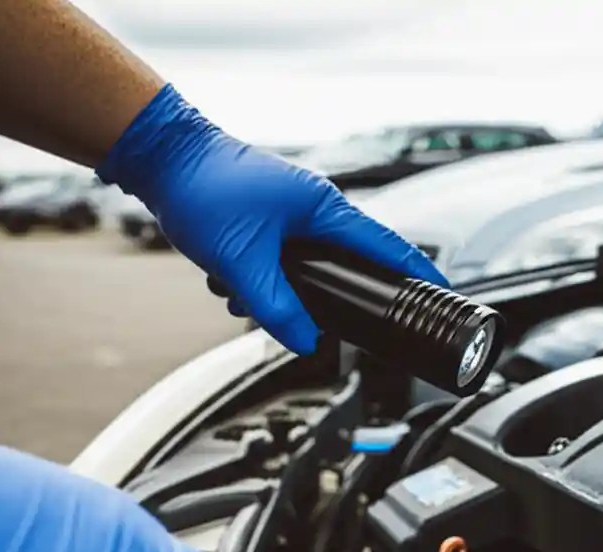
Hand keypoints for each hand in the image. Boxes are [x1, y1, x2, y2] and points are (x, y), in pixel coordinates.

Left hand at [98, 85, 445, 354]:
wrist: (161, 157)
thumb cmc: (204, 189)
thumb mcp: (242, 262)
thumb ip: (276, 307)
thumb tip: (304, 341)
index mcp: (325, 208)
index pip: (387, 246)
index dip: (418, 272)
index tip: (442, 292)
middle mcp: (316, 206)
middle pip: (350, 260)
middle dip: (335, 294)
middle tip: (342, 317)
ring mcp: (292, 210)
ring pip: (310, 263)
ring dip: (284, 289)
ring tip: (247, 296)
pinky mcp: (268, 216)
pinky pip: (283, 256)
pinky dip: (261, 276)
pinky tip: (233, 285)